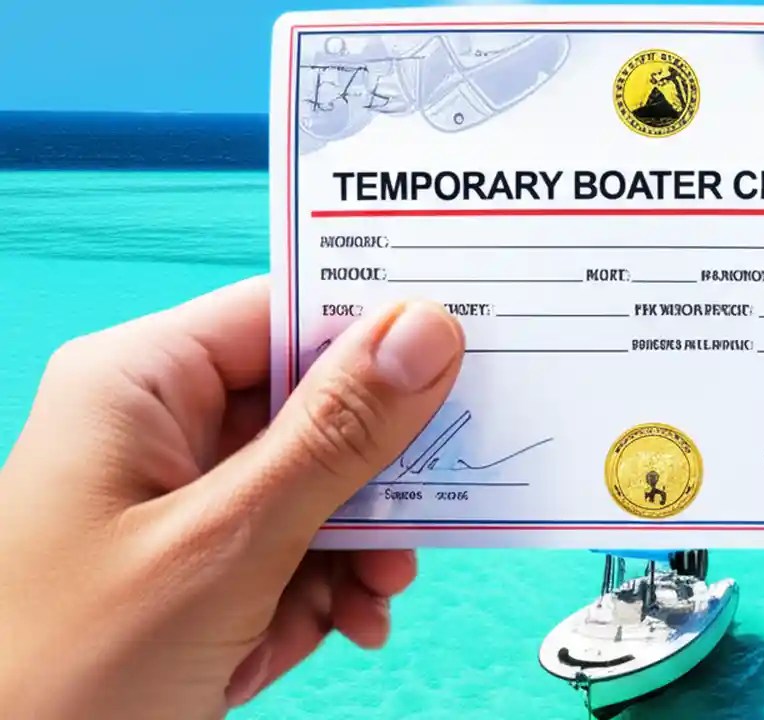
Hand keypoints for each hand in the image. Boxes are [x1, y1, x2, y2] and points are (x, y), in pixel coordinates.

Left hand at [0, 277, 463, 718]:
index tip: (463, 358)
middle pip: (312, 405)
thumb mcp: (226, 544)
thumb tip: (424, 331)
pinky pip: (295, 546)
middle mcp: (159, 429)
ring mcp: (179, 501)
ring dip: (359, 546)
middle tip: (422, 511)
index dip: (376, 330)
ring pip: (316, 484)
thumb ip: (334, 436)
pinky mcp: (197, 565)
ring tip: (373, 595)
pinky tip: (341, 627)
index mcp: (140, 385)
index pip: (282, 313)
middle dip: (373, 473)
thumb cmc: (64, 672)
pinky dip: (329, 590)